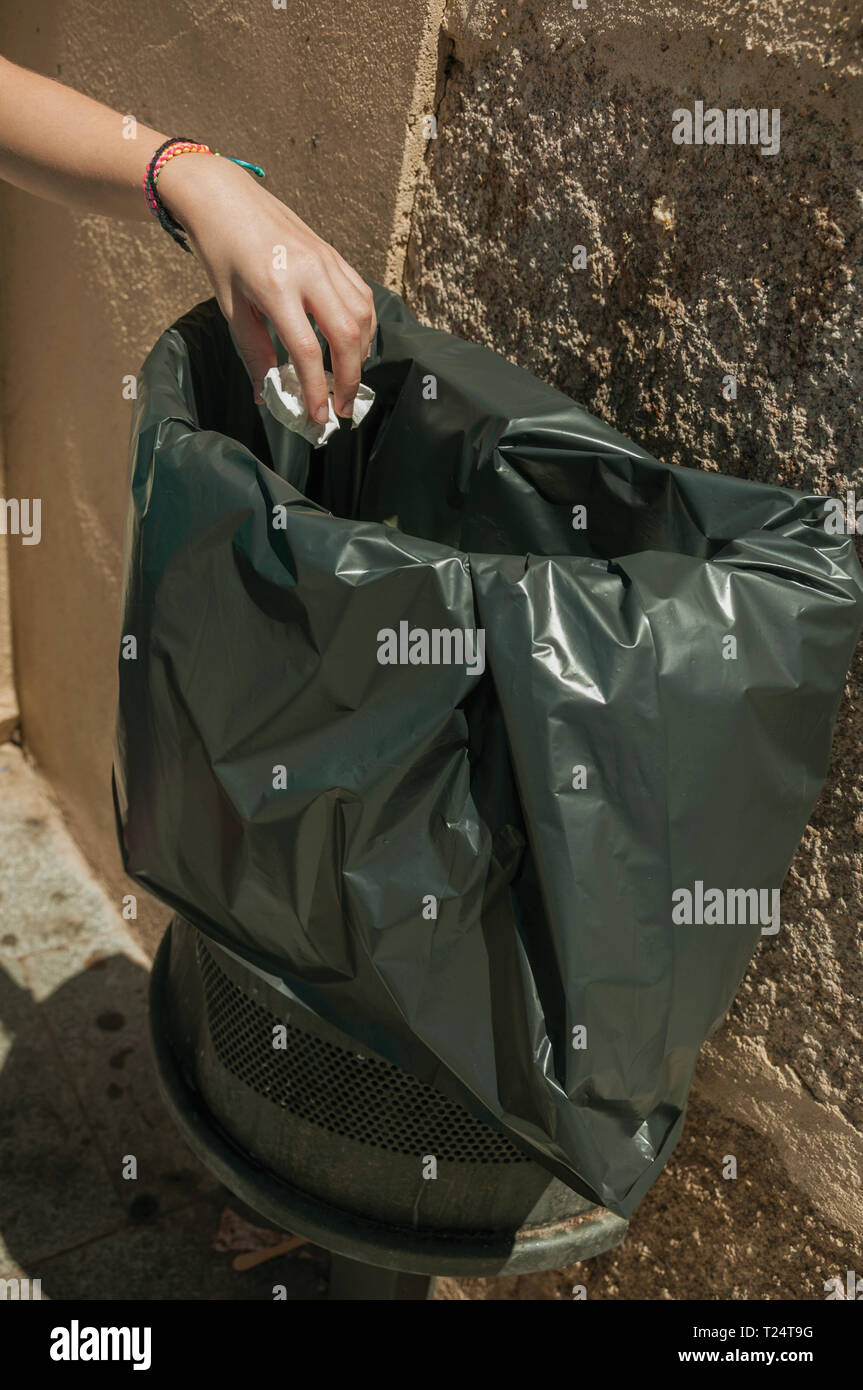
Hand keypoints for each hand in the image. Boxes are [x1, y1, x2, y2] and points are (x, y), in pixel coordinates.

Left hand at [157, 153, 376, 420]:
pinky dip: (365, 327)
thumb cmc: (222, 252)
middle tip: (342, 408)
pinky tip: (354, 346)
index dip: (316, 389)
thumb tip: (267, 393)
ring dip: (361, 356)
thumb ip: (253, 351)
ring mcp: (326, 260)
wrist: (226, 197)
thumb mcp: (230, 306)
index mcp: (276, 286)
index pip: (306, 349)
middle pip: (346, 335)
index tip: (319, 418)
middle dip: (349, 379)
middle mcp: (309, 272)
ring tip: (348, 381)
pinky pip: (362, 296)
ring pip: (362, 316)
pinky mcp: (334, 255)